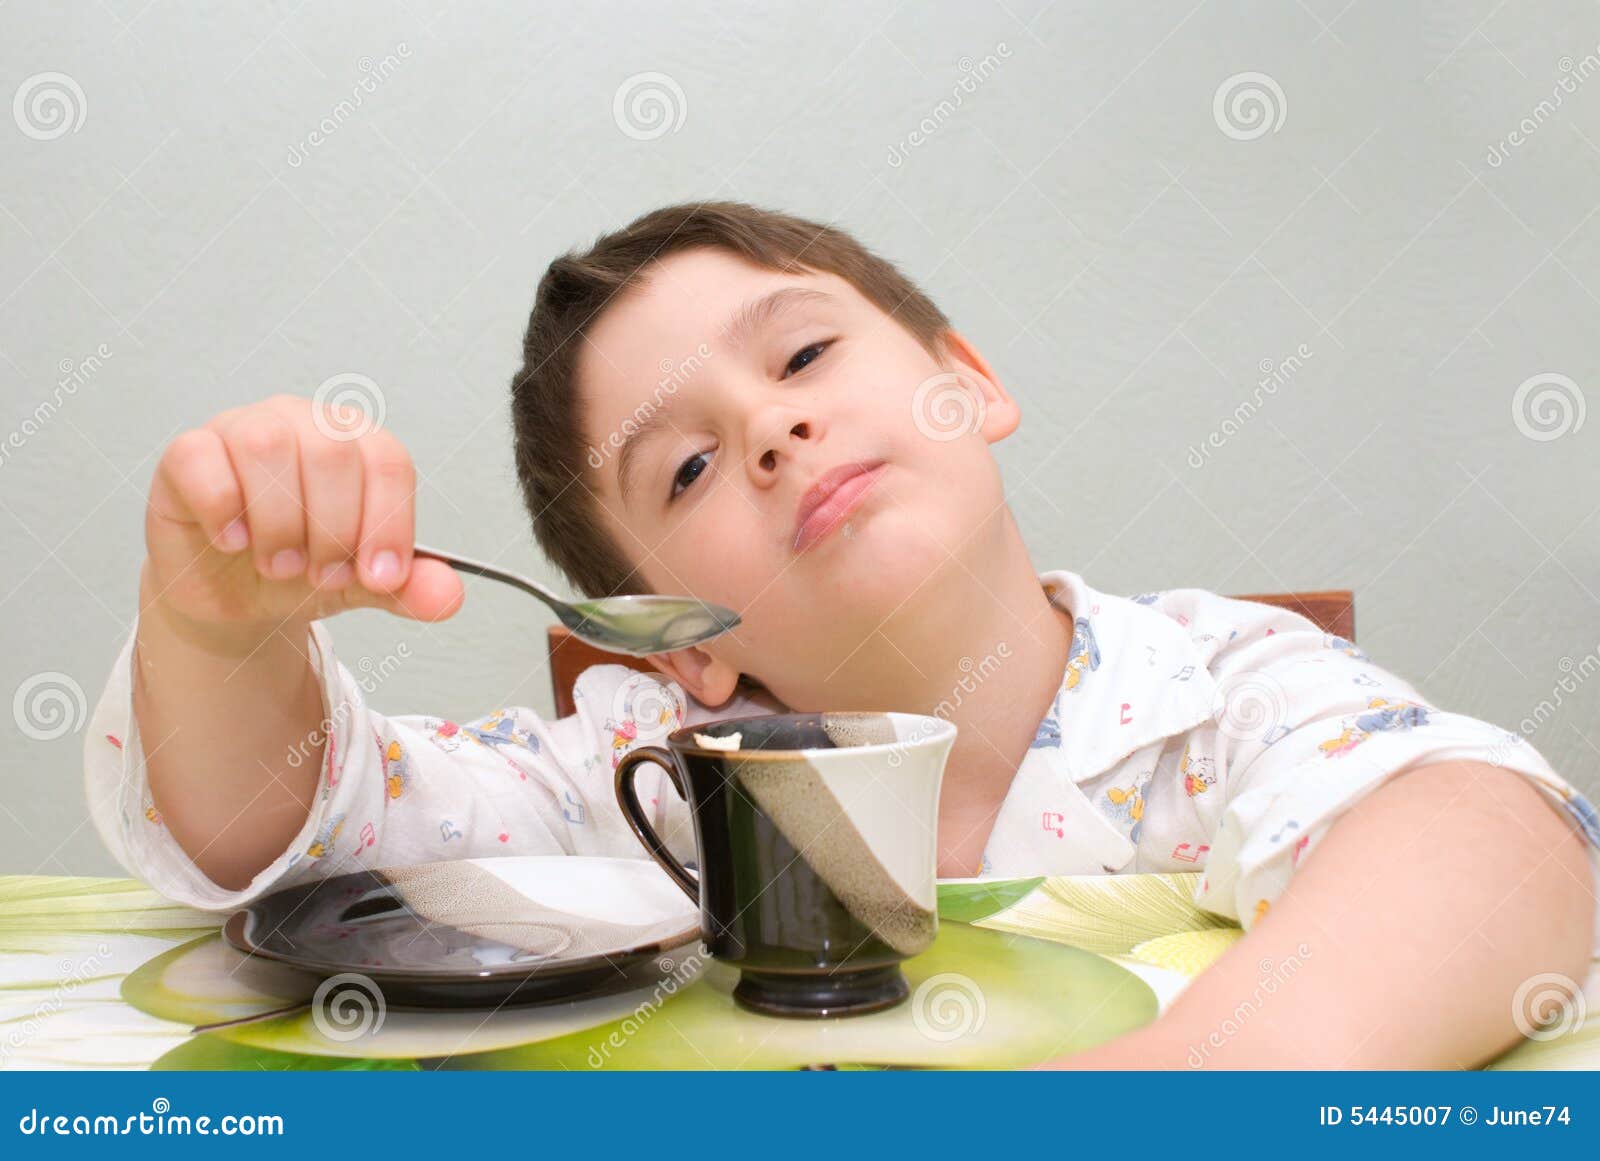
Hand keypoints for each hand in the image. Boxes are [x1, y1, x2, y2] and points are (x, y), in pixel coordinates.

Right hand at [143, 394, 462, 644]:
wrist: (233, 596)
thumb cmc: (300, 569)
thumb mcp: (360, 585)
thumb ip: (408, 588)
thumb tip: (449, 597)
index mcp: (357, 444)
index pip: (387, 461)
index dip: (389, 523)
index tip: (379, 577)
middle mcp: (304, 423)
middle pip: (332, 452)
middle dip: (333, 530)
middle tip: (319, 573)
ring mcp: (243, 428)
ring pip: (268, 447)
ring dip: (279, 522)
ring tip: (278, 563)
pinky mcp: (188, 451)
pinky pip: (203, 459)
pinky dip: (223, 509)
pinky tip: (233, 541)